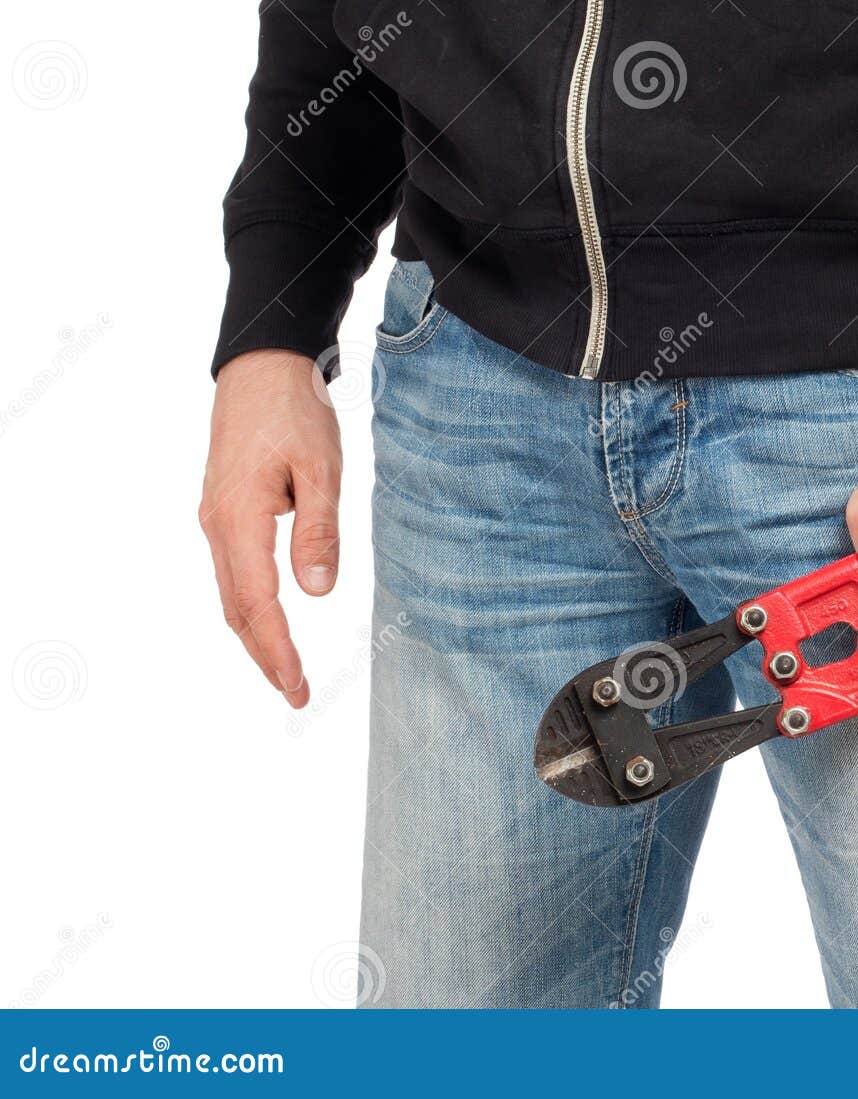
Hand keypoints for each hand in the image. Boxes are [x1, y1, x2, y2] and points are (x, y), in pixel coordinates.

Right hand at [198, 349, 341, 708]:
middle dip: (265, 656)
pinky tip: (270, 622)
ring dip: (256, 635)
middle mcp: (218, 525)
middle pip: (237, 610)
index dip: (278, 651)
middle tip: (296, 695)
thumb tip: (318, 593)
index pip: (258, 604)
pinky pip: (234, 571)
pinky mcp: (224, 510)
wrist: (261, 364)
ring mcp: (216, 518)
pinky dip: (250, 606)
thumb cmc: (295, 411)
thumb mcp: (322, 469)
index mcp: (240, 519)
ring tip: (286, 671)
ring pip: (232, 593)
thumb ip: (319, 531)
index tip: (298, 687)